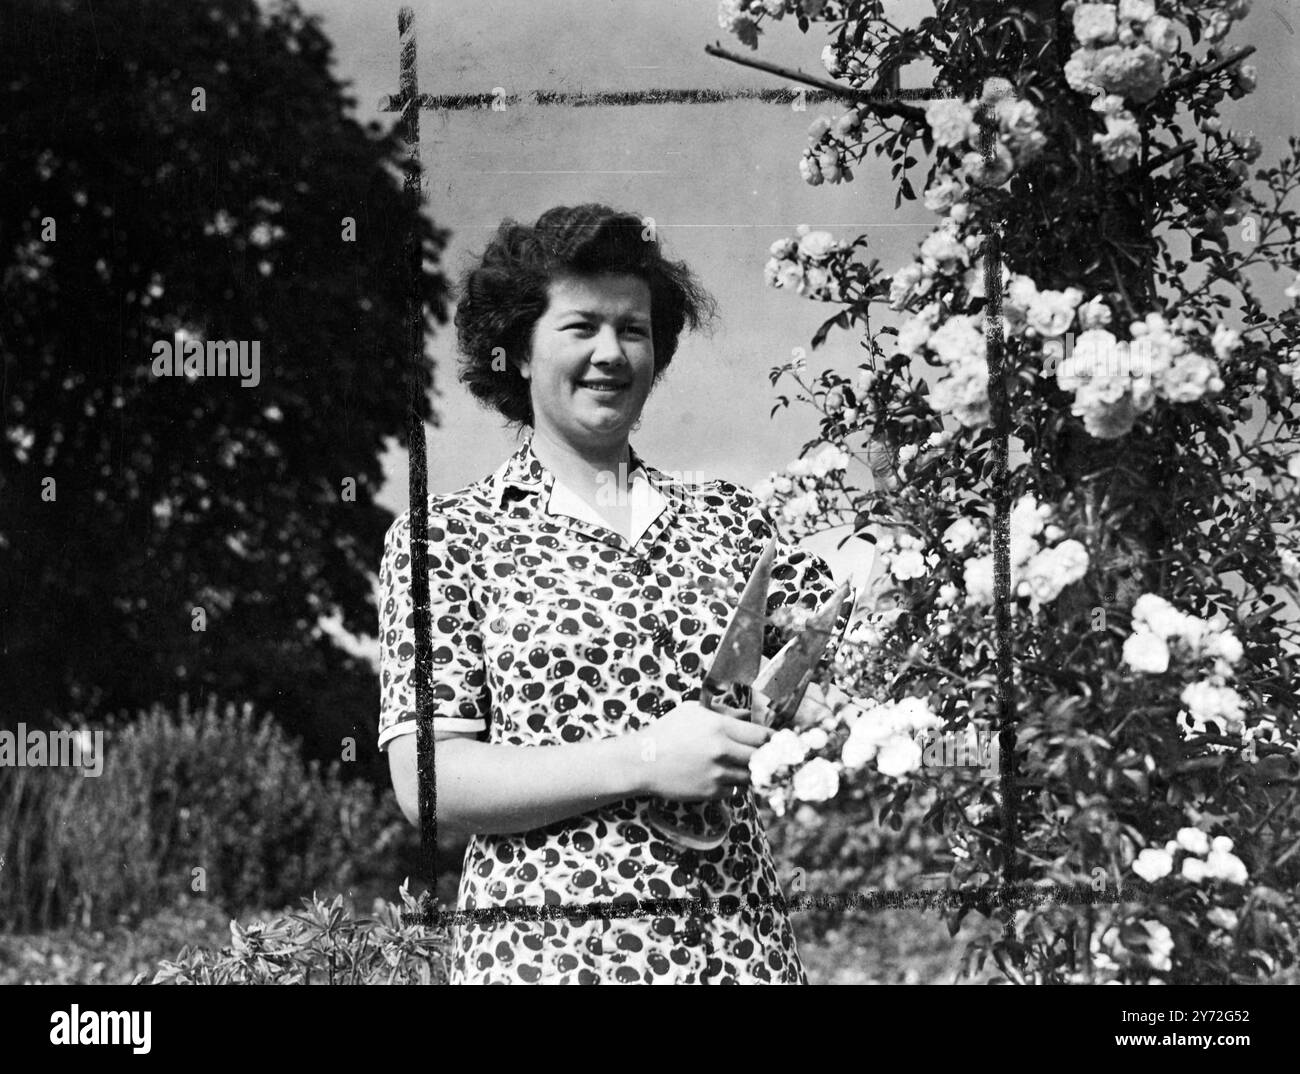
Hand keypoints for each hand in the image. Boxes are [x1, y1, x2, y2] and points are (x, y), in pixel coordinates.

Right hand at [632, 700, 772, 800]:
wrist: (642, 761)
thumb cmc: (667, 731)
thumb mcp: (694, 712)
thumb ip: (724, 713)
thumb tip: (748, 716)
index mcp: (719, 727)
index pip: (762, 736)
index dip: (774, 740)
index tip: (778, 742)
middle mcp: (722, 751)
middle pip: (762, 758)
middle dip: (768, 758)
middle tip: (769, 757)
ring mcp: (717, 774)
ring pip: (751, 777)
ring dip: (751, 773)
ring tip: (745, 766)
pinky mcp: (710, 792)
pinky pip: (735, 791)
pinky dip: (735, 785)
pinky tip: (727, 776)